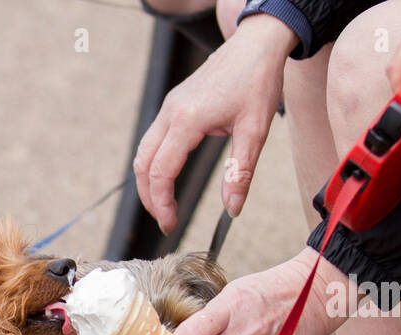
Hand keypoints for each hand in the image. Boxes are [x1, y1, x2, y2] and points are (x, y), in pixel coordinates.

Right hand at [133, 14, 296, 232]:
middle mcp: (171, 113)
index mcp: (188, 120)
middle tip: (166, 220)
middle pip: (143, 165)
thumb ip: (240, 172)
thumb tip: (232, 209)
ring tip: (165, 203)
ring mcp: (169, 107)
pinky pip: (153, 139)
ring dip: (149, 181)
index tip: (171, 223)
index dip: (162, 203)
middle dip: (149, 197)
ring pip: (143, 152)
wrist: (256, 44)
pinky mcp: (173, 105)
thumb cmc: (257, 81)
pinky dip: (154, 163)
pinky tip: (169, 176)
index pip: (161, 172)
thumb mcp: (255, 130)